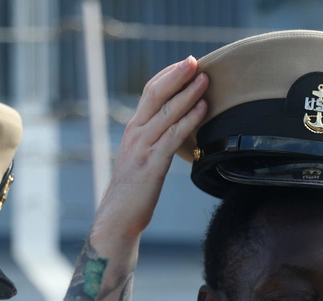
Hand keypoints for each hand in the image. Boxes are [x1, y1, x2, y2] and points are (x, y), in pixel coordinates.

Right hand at [92, 57, 208, 241]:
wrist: (117, 217)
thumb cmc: (133, 191)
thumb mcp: (142, 159)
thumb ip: (154, 142)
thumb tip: (176, 131)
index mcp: (133, 129)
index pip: (149, 92)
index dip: (168, 76)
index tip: (185, 64)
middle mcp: (136, 133)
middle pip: (156, 94)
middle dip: (177, 75)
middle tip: (195, 61)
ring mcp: (142, 147)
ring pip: (167, 112)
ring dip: (188, 93)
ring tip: (206, 80)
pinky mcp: (151, 164)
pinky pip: (173, 136)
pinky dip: (189, 120)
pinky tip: (203, 109)